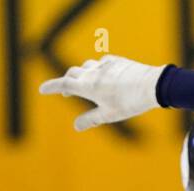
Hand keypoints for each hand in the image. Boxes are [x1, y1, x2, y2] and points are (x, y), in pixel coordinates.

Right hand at [39, 54, 164, 130]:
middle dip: (66, 82)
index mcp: (87, 86)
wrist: (151, 85)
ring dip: (81, 74)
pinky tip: (103, 73)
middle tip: (65, 92)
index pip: (63, 85)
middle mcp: (92, 73)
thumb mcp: (109, 115)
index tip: (42, 89)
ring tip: (84, 82)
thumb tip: (76, 126)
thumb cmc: (129, 102)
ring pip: (86, 66)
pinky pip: (102, 63)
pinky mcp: (116, 61)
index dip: (51, 87)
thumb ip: (91, 119)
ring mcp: (104, 65)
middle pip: (72, 74)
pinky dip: (98, 68)